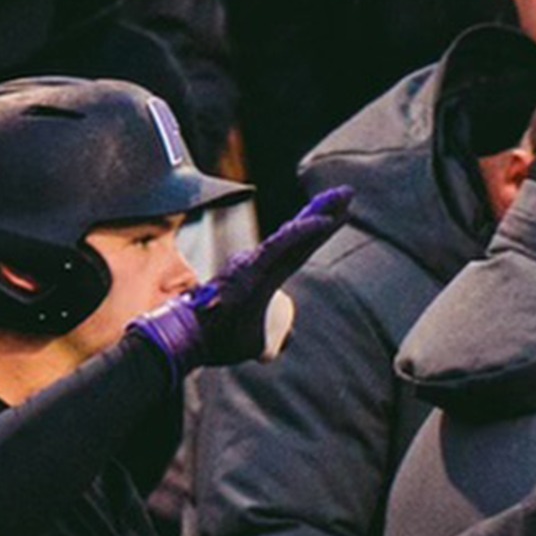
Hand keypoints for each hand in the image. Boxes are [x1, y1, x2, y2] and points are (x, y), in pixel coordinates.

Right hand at [131, 186, 351, 377]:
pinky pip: (281, 247)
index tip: (339, 212)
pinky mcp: (251, 269)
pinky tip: (322, 221)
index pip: (298, 249)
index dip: (318, 229)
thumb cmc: (216, 339)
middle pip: (299, 236)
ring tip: (343, 198)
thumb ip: (274, 337)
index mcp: (264, 276)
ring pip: (294, 236)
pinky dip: (302, 234)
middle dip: (325, 212)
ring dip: (320, 215)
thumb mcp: (255, 343)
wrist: (188, 342)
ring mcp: (256, 264)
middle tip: (347, 192)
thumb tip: (289, 339)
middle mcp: (260, 264)